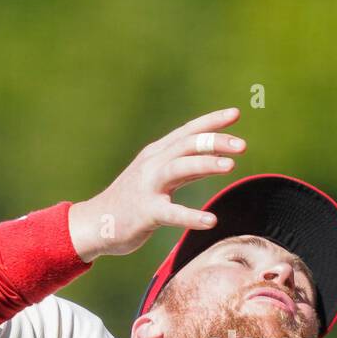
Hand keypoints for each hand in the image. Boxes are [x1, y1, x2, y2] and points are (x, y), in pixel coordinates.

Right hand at [68, 107, 246, 260]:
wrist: (95, 224)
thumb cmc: (132, 202)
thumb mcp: (160, 179)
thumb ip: (188, 169)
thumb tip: (218, 158)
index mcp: (156, 154)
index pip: (187, 132)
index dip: (211, 121)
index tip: (236, 113)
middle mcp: (152, 165)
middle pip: (186, 145)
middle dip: (214, 141)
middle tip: (242, 145)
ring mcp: (147, 187)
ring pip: (178, 168)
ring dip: (205, 164)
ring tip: (230, 166)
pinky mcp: (145, 212)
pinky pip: (171, 213)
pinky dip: (191, 215)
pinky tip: (211, 220)